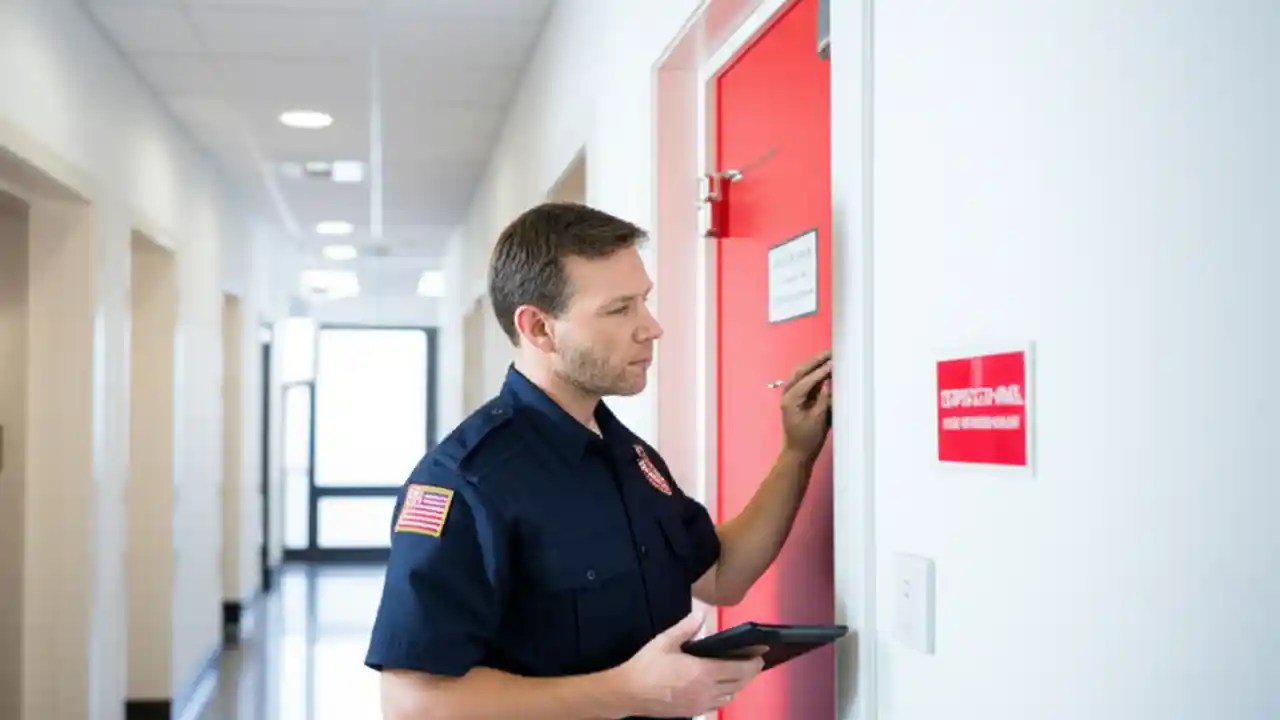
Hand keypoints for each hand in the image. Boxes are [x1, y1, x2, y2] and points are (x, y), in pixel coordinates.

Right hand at [611, 611, 764, 717]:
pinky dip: (726, 695)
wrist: (629, 692)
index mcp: (703, 672)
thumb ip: (686, 627)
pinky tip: (724, 689)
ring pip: (730, 696)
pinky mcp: (692, 712)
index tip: (761, 654)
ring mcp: (700, 704)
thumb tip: (701, 614)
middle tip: (756, 663)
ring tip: (742, 673)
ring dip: (739, 685)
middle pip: (739, 684)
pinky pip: (718, 705)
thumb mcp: (665, 641)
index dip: (753, 662)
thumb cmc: (647, 666)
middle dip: (751, 673)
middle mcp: (706, 691)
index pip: (738, 669)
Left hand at [780, 350, 832, 458]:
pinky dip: (814, 372)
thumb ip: (824, 399)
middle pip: (801, 371)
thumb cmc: (808, 438)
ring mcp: (790, 394)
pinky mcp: (797, 397)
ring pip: (801, 373)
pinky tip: (825, 367)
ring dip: (814, 364)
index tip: (834, 362)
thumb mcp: (819, 420)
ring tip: (829, 355)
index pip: (807, 380)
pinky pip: (805, 380)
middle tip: (831, 352)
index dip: (821, 370)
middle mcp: (787, 393)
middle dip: (816, 361)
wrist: (798, 452)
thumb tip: (830, 381)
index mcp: (791, 399)